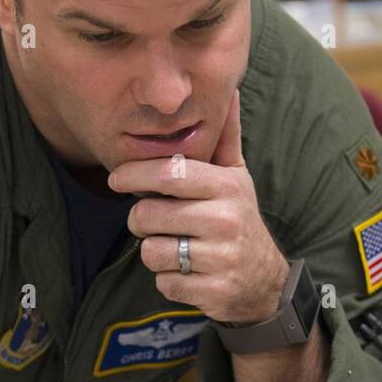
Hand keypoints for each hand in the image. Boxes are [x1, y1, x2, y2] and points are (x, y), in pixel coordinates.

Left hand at [109, 89, 289, 323]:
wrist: (265, 282)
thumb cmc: (240, 221)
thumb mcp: (237, 178)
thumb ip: (224, 137)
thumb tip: (227, 89)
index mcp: (226, 187)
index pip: (170, 173)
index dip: (135, 174)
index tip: (116, 178)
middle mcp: (225, 220)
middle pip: (150, 214)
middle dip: (141, 219)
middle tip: (152, 221)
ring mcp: (220, 258)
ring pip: (152, 252)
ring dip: (155, 252)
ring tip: (176, 248)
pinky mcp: (213, 292)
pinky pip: (164, 283)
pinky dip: (169, 281)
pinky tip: (188, 274)